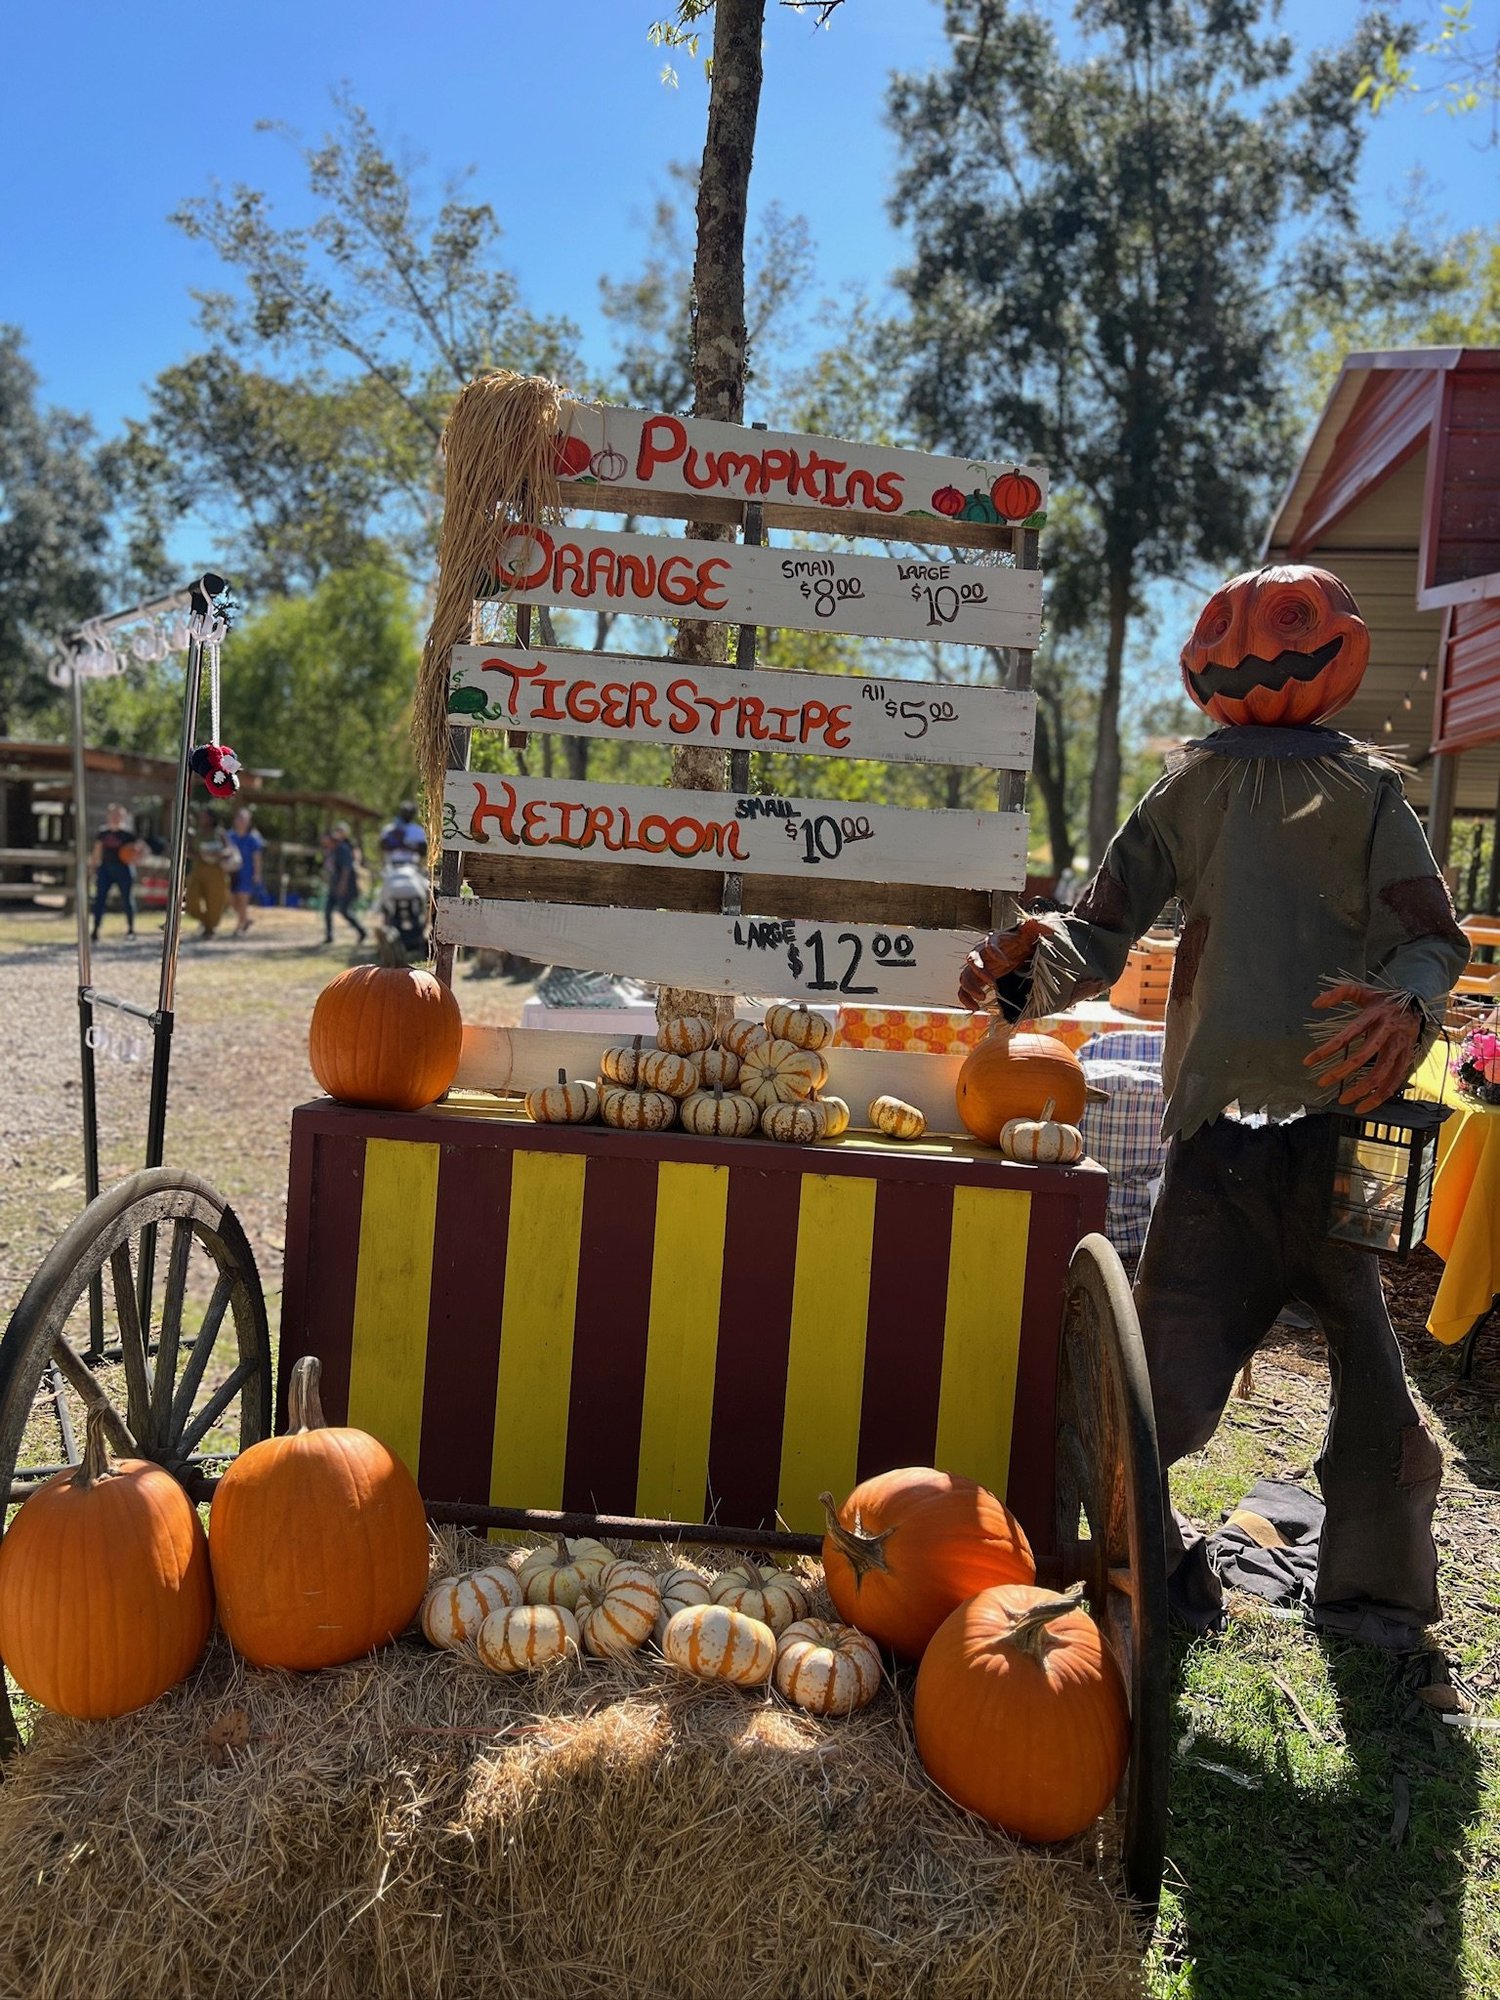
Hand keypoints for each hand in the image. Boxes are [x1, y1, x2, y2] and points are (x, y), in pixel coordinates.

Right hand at [957, 919, 1045, 1011]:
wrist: (1018, 954)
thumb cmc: (1022, 943)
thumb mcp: (1030, 934)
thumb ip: (1034, 927)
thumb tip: (1039, 923)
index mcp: (993, 941)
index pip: (988, 943)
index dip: (994, 952)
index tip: (1008, 962)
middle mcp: (981, 954)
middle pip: (971, 960)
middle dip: (979, 971)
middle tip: (992, 983)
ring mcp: (977, 969)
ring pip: (965, 977)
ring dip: (970, 988)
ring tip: (983, 998)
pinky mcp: (977, 981)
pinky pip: (963, 991)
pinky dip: (965, 1000)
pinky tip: (975, 1008)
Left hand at [1304, 983, 1421, 1113]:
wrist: (1417, 1003)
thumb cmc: (1384, 1001)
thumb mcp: (1363, 991)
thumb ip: (1339, 994)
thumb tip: (1314, 1003)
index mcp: (1375, 1016)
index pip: (1348, 1034)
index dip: (1327, 1049)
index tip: (1308, 1062)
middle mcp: (1389, 1032)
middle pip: (1364, 1056)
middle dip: (1341, 1071)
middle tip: (1322, 1082)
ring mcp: (1400, 1046)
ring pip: (1382, 1073)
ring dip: (1362, 1089)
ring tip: (1343, 1100)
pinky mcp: (1408, 1058)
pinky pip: (1395, 1081)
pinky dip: (1381, 1097)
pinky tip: (1364, 1106)